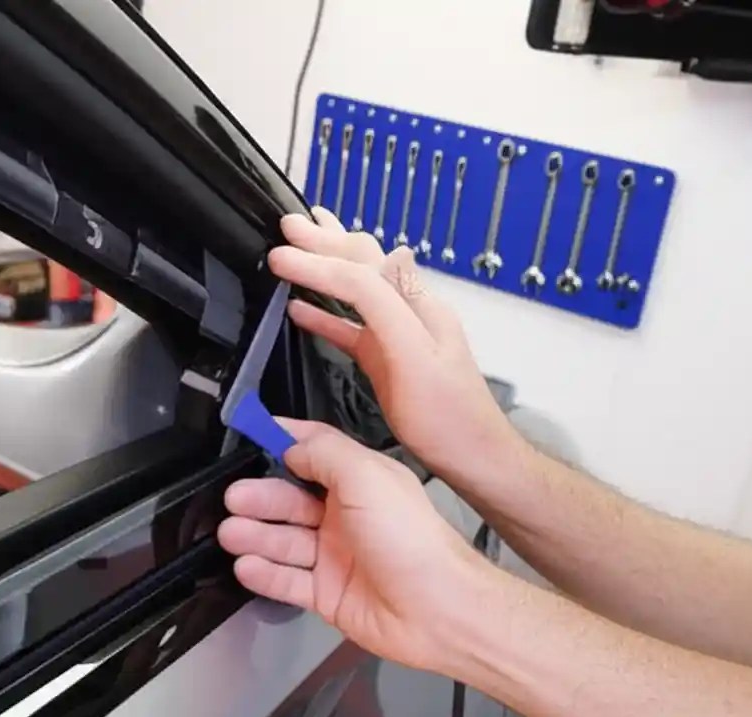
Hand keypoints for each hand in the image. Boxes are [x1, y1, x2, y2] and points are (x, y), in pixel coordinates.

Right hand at [218, 419, 483, 670]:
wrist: (438, 610)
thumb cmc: (413, 542)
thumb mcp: (368, 476)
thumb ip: (325, 453)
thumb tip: (290, 444)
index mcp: (360, 481)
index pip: (313, 452)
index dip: (281, 441)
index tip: (249, 433)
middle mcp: (346, 515)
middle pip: (290, 499)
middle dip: (260, 496)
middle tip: (234, 496)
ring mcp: (335, 556)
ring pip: (283, 541)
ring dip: (255, 535)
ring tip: (232, 533)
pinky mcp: (328, 594)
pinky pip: (286, 581)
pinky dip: (265, 573)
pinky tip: (246, 565)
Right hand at [270, 208, 533, 488]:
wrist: (472, 458)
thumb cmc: (447, 418)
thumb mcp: (416, 360)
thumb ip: (393, 309)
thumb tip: (381, 255)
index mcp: (416, 308)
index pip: (359, 270)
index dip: (318, 259)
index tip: (280, 253)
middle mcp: (408, 311)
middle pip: (361, 264)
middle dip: (324, 241)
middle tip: (289, 223)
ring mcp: (396, 334)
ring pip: (354, 288)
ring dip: (324, 264)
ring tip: (297, 244)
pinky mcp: (386, 358)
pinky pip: (348, 327)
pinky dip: (322, 313)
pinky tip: (298, 309)